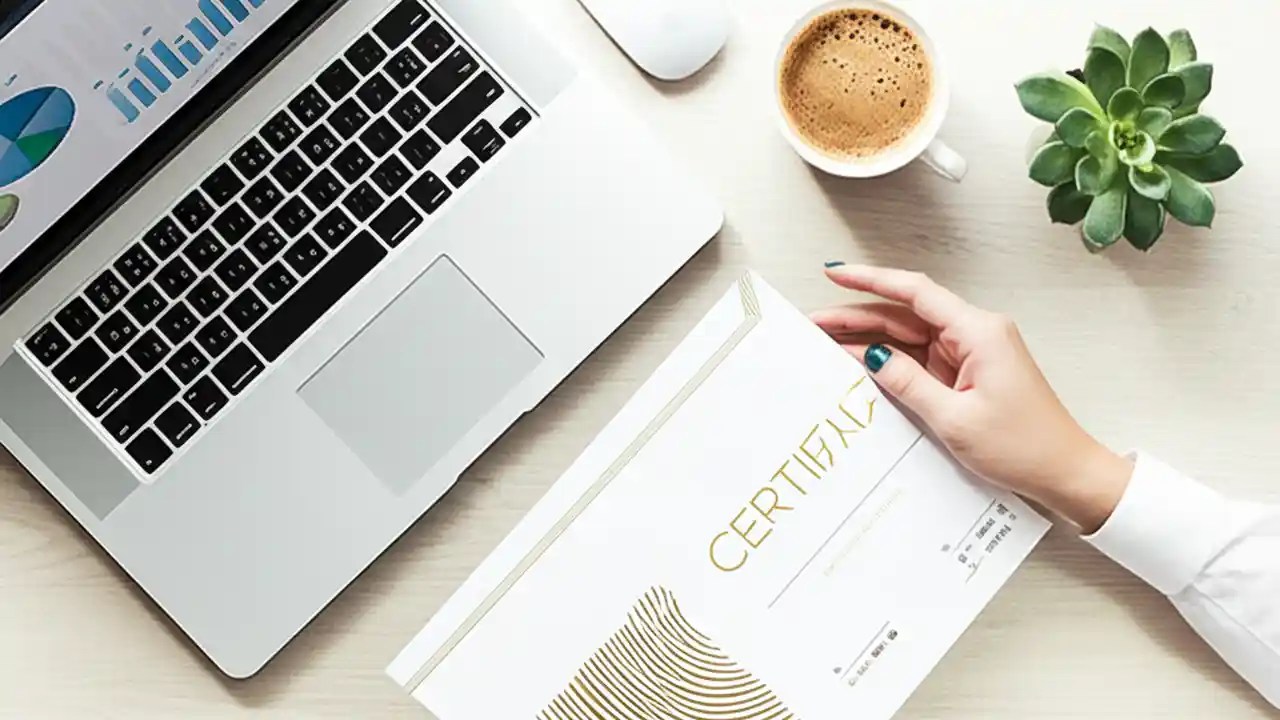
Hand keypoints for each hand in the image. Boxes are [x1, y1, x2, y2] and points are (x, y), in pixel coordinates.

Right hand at [811, 264, 1132, 532]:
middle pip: (905, 314)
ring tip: (826, 342)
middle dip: (858, 316)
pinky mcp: (969, 372)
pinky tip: (861, 364)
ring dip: (870, 338)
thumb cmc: (1024, 447)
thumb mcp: (955, 419)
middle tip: (815, 322)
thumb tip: (872, 356)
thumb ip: (908, 383)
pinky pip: (922, 357)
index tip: (835, 276)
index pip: (914, 292)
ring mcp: (973, 352)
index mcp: (979, 331)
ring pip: (909, 335)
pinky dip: (891, 360)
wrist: (1065, 472)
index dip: (870, 280)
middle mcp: (976, 333)